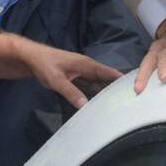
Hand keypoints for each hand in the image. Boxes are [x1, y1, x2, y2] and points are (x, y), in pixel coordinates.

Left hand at [0, 32, 120, 109]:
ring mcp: (81, 74)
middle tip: (130, 105)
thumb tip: (86, 106)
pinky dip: (93, 95)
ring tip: (118, 108)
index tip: (136, 90)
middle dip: (116, 90)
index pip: (109, 73)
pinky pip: (88, 88)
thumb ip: (70, 92)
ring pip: (97, 85)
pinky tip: (99, 105)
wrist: (30, 58)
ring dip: (105, 94)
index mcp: (86, 65)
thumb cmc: (44, 64)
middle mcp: (87, 68)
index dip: (122, 81)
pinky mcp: (75, 79)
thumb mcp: (56, 80)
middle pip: (106, 81)